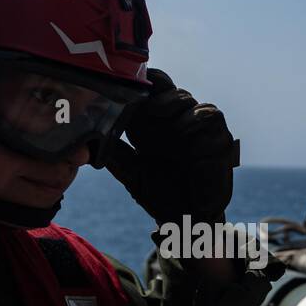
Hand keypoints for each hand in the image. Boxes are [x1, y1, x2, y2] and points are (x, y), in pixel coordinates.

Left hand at [105, 69, 239, 225]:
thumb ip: (115, 153)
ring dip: (171, 104)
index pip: (149, 91)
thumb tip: (87, 138)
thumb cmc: (161, 195)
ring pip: (186, 99)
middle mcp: (176, 120)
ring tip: (157, 114)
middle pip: (166, 89)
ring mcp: (198, 126)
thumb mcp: (131, 172)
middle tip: (140, 103)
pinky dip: (194, 120)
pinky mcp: (218, 136)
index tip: (124, 88)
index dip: (138, 84)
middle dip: (153, 94)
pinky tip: (181, 131)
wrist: (187, 222)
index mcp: (155, 124)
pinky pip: (209, 116)